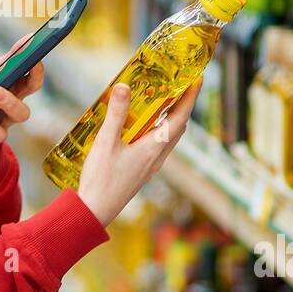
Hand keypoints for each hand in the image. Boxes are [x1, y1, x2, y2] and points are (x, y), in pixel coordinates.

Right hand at [76, 77, 201, 226]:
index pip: (180, 118)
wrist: (94, 211)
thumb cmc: (101, 179)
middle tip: (182, 86)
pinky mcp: (142, 171)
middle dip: (183, 106)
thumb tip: (123, 86)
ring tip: (165, 103)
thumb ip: (115, 113)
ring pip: (169, 138)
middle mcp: (157, 157)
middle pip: (178, 127)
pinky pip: (158, 146)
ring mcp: (150, 166)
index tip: (198, 80)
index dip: (191, 98)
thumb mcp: (106, 141)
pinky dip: (158, 131)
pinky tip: (143, 128)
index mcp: (153, 148)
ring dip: (171, 119)